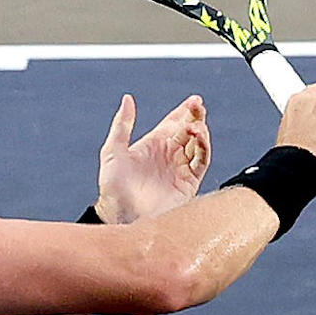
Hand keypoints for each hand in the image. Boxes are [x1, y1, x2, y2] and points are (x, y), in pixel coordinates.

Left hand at [94, 91, 213, 223]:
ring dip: (199, 132)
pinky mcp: (188, 183)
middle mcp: (169, 155)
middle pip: (189, 130)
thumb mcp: (112, 151)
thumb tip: (127, 99)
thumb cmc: (112, 187)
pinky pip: (201, 162)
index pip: (174, 123)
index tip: (194, 100)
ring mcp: (179, 169)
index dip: (184, 111)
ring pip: (198, 144)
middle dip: (195, 117)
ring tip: (194, 126)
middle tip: (198, 107)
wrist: (121, 215)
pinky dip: (203, 148)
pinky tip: (198, 138)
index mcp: (153, 145)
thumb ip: (122, 125)